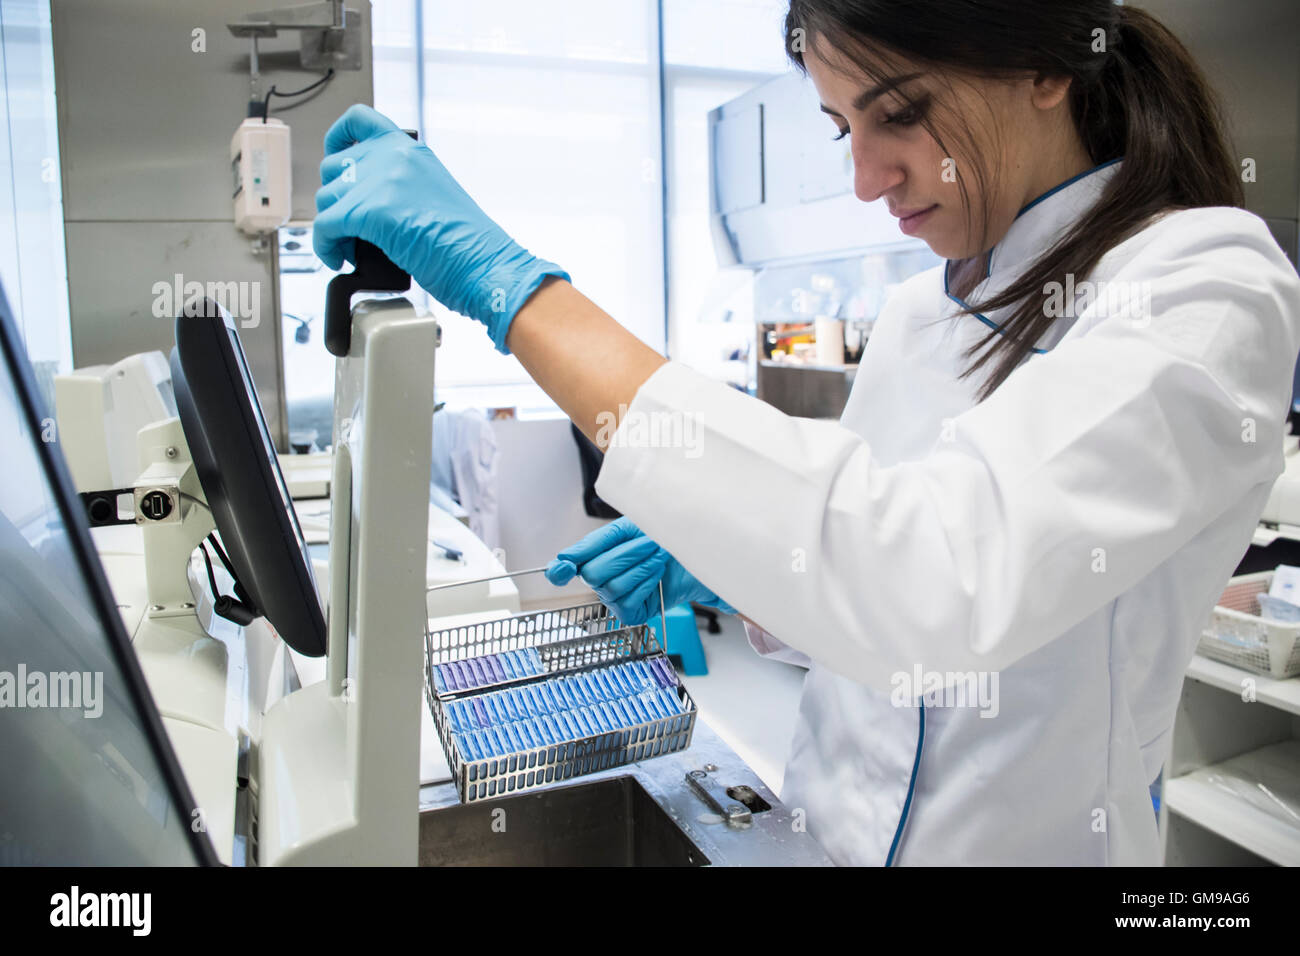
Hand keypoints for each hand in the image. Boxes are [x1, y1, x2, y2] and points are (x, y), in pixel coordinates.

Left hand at [313, 104, 568, 352]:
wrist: (483, 264)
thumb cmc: (467, 243)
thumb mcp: (432, 194)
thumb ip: (398, 184)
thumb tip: (363, 201)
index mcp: (409, 151)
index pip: (358, 119)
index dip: (337, 139)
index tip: (334, 156)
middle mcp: (392, 157)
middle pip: (333, 168)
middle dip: (336, 198)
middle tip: (349, 225)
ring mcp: (381, 181)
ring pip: (326, 198)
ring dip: (331, 226)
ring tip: (350, 247)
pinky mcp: (371, 210)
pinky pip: (325, 226)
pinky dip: (325, 246)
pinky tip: (339, 258)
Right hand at [544, 517, 735, 624]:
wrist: (697, 555)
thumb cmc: (665, 539)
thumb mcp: (632, 528)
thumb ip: (597, 542)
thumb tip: (563, 560)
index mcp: (595, 554)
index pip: (566, 564)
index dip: (560, 569)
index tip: (562, 570)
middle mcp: (600, 578)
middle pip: (592, 573)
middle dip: (625, 554)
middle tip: (650, 543)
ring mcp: (615, 598)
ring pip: (612, 587)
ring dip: (640, 566)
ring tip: (659, 556)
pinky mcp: (632, 613)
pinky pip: (627, 601)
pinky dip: (645, 583)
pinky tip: (657, 576)